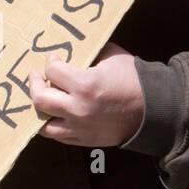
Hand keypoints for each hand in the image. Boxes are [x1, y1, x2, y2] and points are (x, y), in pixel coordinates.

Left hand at [28, 43, 143, 147]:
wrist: (155, 110)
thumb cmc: (135, 79)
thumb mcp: (113, 56)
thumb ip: (90, 52)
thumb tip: (73, 49)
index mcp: (85, 85)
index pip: (52, 71)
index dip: (50, 61)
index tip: (54, 58)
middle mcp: (78, 109)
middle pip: (39, 99)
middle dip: (34, 84)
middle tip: (36, 76)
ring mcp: (80, 128)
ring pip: (44, 124)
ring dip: (39, 110)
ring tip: (42, 99)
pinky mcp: (86, 140)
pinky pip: (59, 136)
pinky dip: (53, 125)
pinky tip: (54, 114)